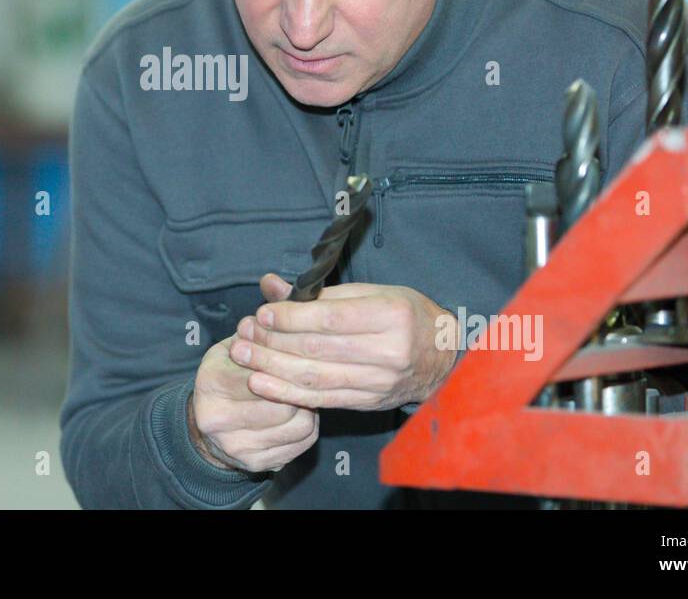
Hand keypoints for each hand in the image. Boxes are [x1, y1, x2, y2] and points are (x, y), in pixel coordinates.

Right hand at [188, 281, 318, 473]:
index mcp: (212, 379)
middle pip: (283, 398)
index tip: (302, 346)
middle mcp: (217, 417)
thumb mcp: (239, 341)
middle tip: (313, 368)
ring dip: (308, 404)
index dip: (288, 356)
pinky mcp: (257, 465)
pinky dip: (308, 425)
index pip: (263, 367)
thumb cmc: (231, 373)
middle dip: (301, 382)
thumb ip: (260, 314)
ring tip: (304, 389)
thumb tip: (273, 281)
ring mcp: (236, 446)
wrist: (208, 426)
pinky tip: (302, 411)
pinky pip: (301, 443)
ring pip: (298, 422)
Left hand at [229, 274, 458, 411]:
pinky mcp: (367, 403)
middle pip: (317, 349)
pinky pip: (321, 399)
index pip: (330, 318)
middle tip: (242, 334)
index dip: (290, 318)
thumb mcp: (374, 292)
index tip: (262, 313)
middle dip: (272, 342)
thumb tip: (271, 285)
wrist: (444, 359)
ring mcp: (378, 382)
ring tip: (242, 356)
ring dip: (271, 368)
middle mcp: (387, 352)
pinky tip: (260, 384)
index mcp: (391, 316)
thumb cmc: (408, 315)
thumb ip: (320, 293)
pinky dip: (286, 392)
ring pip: (314, 377)